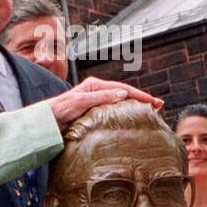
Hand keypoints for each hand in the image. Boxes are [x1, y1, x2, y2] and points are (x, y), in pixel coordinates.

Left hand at [47, 78, 161, 128]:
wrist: (47, 121)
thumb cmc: (60, 109)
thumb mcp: (80, 101)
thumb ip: (101, 97)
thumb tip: (123, 94)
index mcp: (95, 85)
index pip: (123, 89)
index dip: (140, 95)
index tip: (154, 102)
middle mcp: (98, 91)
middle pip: (125, 94)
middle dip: (142, 99)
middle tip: (159, 106)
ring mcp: (97, 101)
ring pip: (121, 102)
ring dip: (136, 106)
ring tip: (151, 111)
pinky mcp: (95, 112)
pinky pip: (115, 111)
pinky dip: (126, 113)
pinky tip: (133, 118)